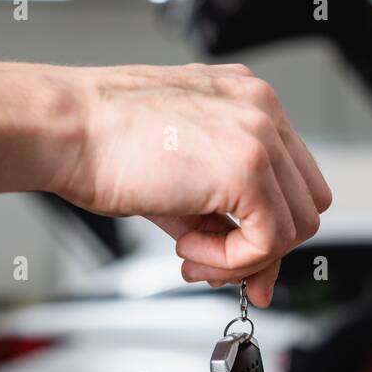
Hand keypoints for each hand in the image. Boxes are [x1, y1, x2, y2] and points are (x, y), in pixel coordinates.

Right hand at [43, 63, 331, 306]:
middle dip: (264, 247)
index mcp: (248, 101)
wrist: (66, 129)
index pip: (292, 178)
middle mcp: (261, 109)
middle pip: (306, 204)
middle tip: (215, 264)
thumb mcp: (179, 177)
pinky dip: (231, 260)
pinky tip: (187, 247)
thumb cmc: (101, 143)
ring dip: (241, 257)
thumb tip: (253, 270)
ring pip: (295, 228)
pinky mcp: (248, 168)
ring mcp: (259, 135)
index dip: (269, 226)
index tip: (237, 255)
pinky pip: (268, 242)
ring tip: (190, 252)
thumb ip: (223, 217)